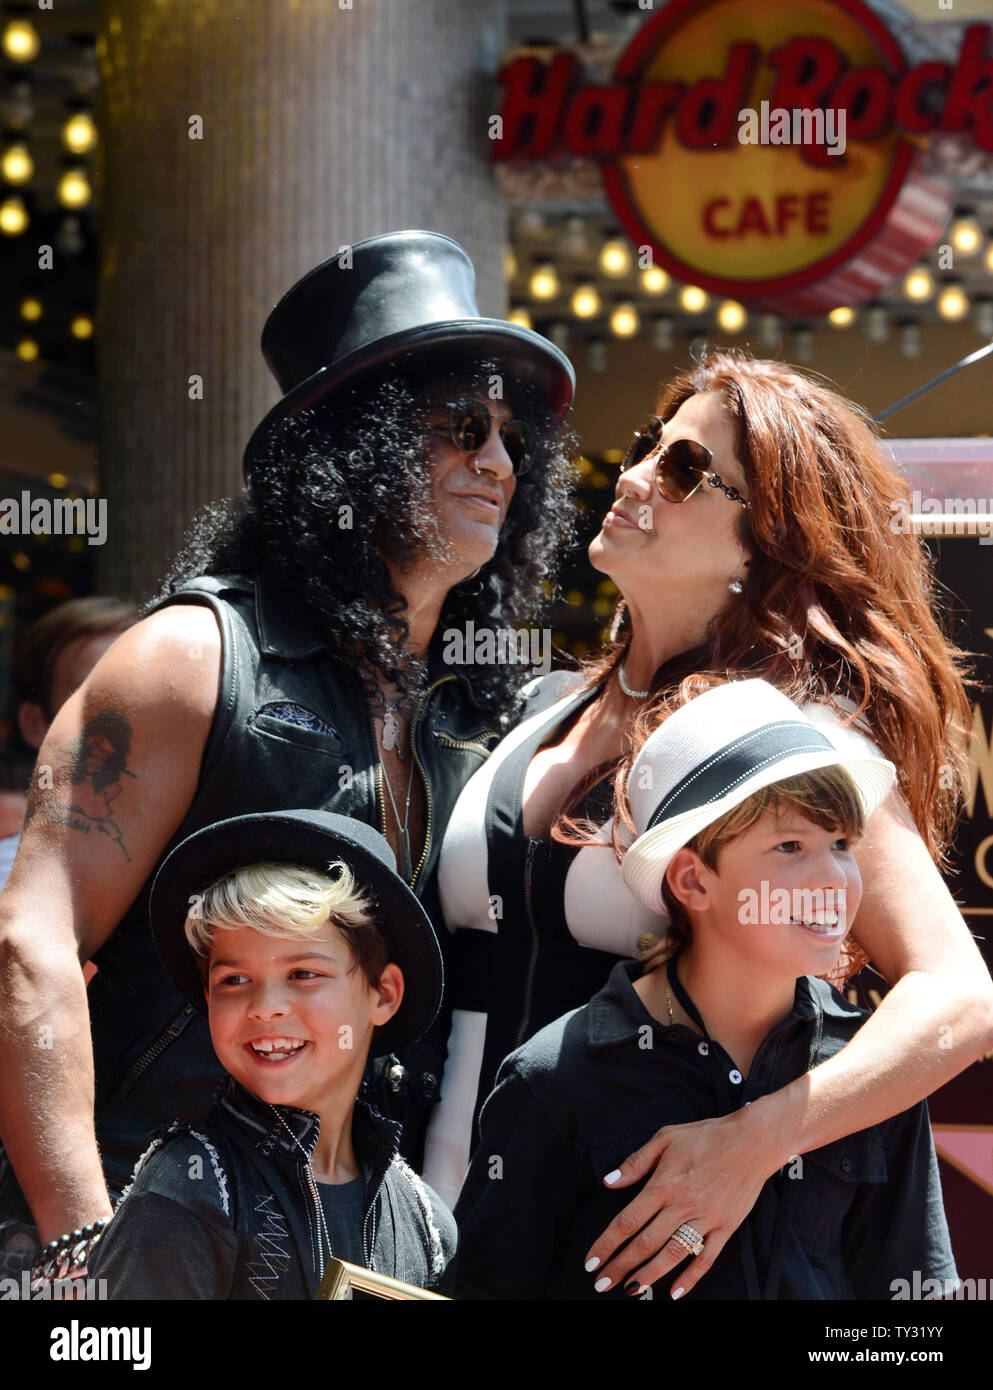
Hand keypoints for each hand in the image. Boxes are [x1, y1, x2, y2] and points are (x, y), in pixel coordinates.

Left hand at [583, 1109, 774, 1298]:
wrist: (751, 1140)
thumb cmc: (706, 1136)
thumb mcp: (665, 1137)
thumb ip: (636, 1162)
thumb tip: (609, 1182)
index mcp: (663, 1184)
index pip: (627, 1221)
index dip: (606, 1244)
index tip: (591, 1262)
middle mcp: (682, 1205)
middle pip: (645, 1243)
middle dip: (620, 1266)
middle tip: (602, 1284)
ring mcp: (705, 1218)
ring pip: (672, 1255)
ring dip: (649, 1276)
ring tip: (631, 1290)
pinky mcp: (725, 1227)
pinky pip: (706, 1258)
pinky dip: (691, 1278)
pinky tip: (675, 1293)